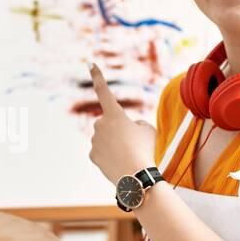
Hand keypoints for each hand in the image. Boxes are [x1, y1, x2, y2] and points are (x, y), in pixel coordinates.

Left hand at [88, 63, 157, 184]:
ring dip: (116, 143)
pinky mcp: (92, 155)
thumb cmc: (146, 150)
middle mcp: (100, 125)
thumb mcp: (149, 131)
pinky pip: (102, 151)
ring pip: (105, 138)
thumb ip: (137, 125)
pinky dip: (110, 155)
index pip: (104, 91)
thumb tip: (129, 128)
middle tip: (133, 143)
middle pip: (109, 122)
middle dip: (118, 129)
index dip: (97, 76)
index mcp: (114, 114)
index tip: (89, 63)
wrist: (136, 177)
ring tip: (129, 155)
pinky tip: (120, 162)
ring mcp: (94, 141)